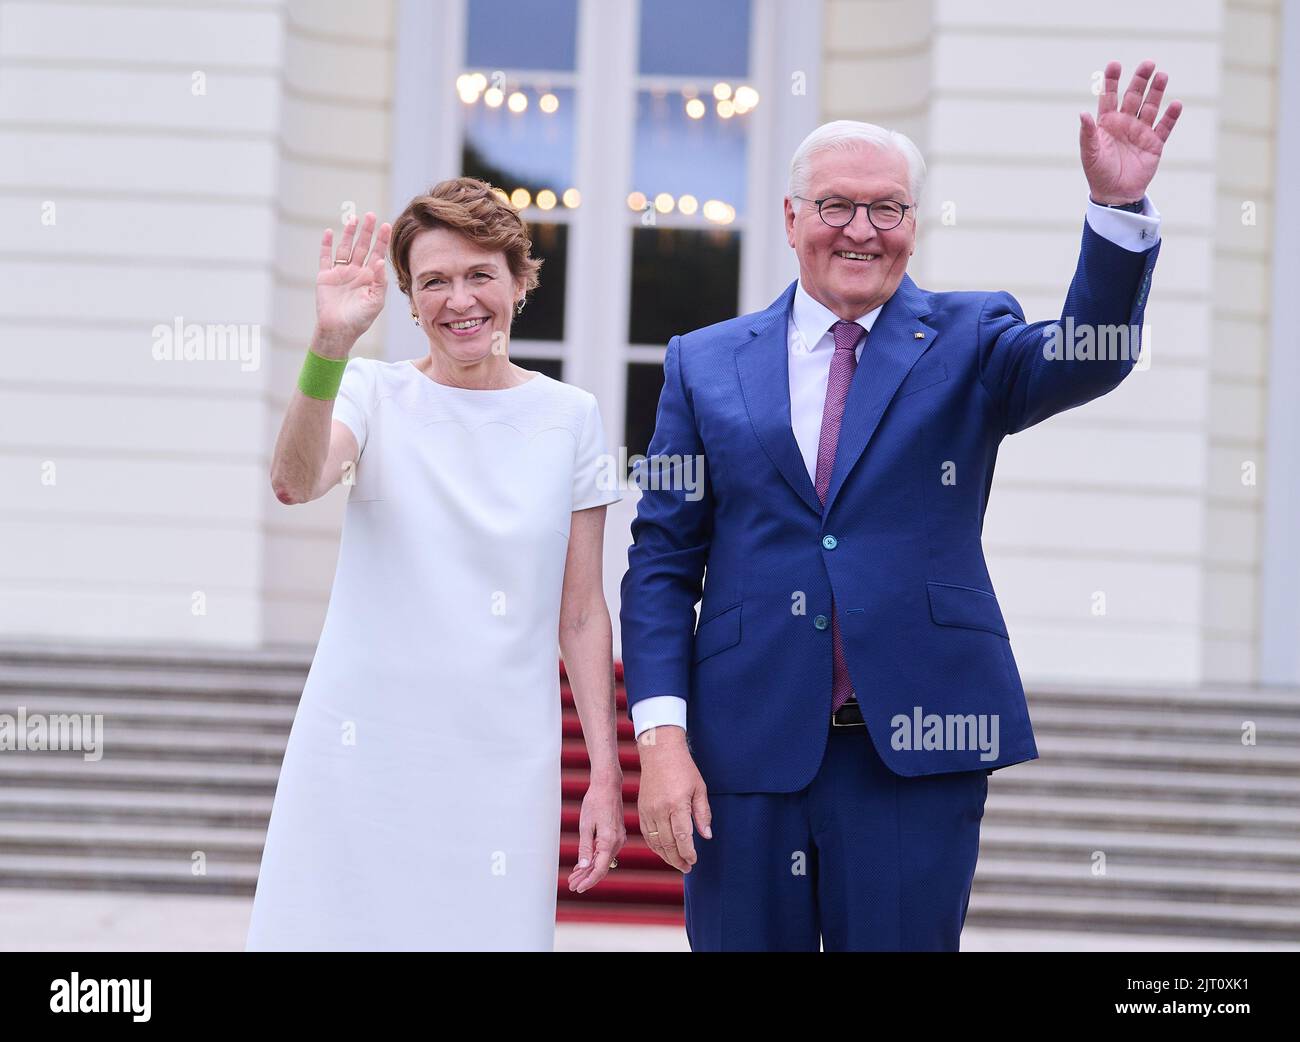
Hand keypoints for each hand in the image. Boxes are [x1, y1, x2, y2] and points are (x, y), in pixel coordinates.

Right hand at [314, 212, 391, 356]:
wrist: (338, 331)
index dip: (381, 240)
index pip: (377, 253)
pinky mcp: (325, 276)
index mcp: (370, 277)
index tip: (386, 225)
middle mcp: (356, 272)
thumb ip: (380, 281)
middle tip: (371, 215)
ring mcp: (340, 272)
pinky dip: (326, 244)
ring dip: (349, 234)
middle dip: (367, 232)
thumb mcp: (376, 302)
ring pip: (345, 248)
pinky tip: (329, 232)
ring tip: (353, 219)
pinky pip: (325, 257)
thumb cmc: (360, 319)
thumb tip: (380, 261)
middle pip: (362, 246)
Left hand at [566, 774, 625, 893]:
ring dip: (589, 869)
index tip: (578, 888)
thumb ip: (585, 848)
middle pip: (601, 867)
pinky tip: (584, 865)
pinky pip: (605, 852)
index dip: (588, 881)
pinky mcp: (616, 835)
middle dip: (586, 877)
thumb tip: (583, 866)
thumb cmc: (595, 803)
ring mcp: (618, 839)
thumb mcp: (586, 826)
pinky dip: (594, 859)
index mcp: (609, 842)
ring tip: (574, 877)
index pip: (600, 869)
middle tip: (572, 885)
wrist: (607, 786)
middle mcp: (617, 842)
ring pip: (603, 860)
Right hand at [636, 727, 711, 872]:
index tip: (694, 861)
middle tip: (687, 868)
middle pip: (668, 844)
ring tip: (677, 863)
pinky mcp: (641, 810)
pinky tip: (663, 851)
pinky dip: (655, 846)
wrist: (659, 752)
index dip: (688, 853)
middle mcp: (660, 810)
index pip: (682, 837)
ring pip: (655, 842)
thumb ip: (703, 813)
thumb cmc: (683, 769)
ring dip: (666, 856)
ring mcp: (648, 811)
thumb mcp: (699, 788)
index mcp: (676, 804)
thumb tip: (706, 836)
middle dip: (678, 860)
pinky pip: (647, 835)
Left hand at [1079, 60, 1181, 205]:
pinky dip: (1170, 116)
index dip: (1111, 81)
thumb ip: (1087, 134)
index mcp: (1107, 123)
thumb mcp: (1090, 154)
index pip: (1109, 97)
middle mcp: (1125, 123)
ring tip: (1162, 76)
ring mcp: (1141, 132)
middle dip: (1140, 80)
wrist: (1115, 195)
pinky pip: (1165, 127)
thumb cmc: (1098, 174)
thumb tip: (1082, 113)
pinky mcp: (1155, 143)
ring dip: (1157, 92)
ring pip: (1150, 106)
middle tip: (1148, 63)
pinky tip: (1175, 104)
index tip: (1114, 64)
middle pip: (1134, 96)